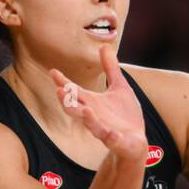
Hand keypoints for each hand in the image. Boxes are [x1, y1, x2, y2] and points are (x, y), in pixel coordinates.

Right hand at [48, 44, 146, 163]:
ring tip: (85, 109)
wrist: (135, 141)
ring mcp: (104, 130)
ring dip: (87, 118)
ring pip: (92, 126)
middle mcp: (94, 116)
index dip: (63, 83)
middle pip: (76, 109)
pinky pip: (112, 140)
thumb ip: (111, 68)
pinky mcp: (117, 141)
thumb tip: (104, 46)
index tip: (53, 72)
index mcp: (92, 103)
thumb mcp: (119, 87)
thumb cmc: (125, 115)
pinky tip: (112, 134)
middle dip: (68, 101)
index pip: (74, 92)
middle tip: (60, 91)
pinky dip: (111, 137)